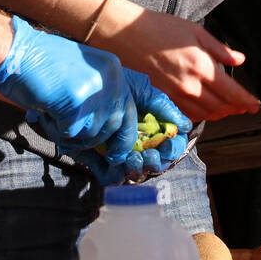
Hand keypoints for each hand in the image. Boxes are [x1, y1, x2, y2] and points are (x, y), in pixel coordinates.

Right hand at [0, 16, 136, 153]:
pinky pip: (69, 133)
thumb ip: (99, 99)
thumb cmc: (43, 66)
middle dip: (97, 141)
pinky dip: (55, 129)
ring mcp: (95, 90)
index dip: (123, 137)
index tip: (115, 154)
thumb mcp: (82, 75)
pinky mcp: (76, 102)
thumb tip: (108, 135)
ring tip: (52, 115)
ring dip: (70, 134)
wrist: (17, 53)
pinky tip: (45, 112)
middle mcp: (110, 78)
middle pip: (115, 126)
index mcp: (114, 70)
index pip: (129, 112)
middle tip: (75, 137)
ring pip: (91, 134)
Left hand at [72, 69, 191, 184]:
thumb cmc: (108, 83)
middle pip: (155, 164)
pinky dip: (115, 174)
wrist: (74, 84)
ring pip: (134, 173)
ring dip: (137, 168)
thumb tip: (186, 126)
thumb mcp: (139, 89)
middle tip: (149, 154)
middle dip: (156, 162)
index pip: (169, 145)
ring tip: (132, 156)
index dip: (172, 149)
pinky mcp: (96, 160)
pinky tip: (116, 163)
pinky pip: (110, 177)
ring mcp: (116, 153)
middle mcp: (136, 143)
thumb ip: (162, 106)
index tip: (167, 146)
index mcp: (150, 127)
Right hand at [99, 8, 259, 122]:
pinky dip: (200, 114)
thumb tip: (239, 60)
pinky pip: (187, 114)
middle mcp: (190, 85)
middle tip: (244, 107)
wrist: (125, 34)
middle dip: (236, 109)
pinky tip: (204, 108)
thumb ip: (220, 49)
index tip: (256, 105)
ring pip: (205, 114)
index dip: (247, 102)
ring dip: (219, 113)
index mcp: (202, 66)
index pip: (232, 93)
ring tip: (227, 109)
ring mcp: (175, 95)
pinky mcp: (162, 99)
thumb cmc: (159, 27)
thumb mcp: (196, 31)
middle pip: (221, 108)